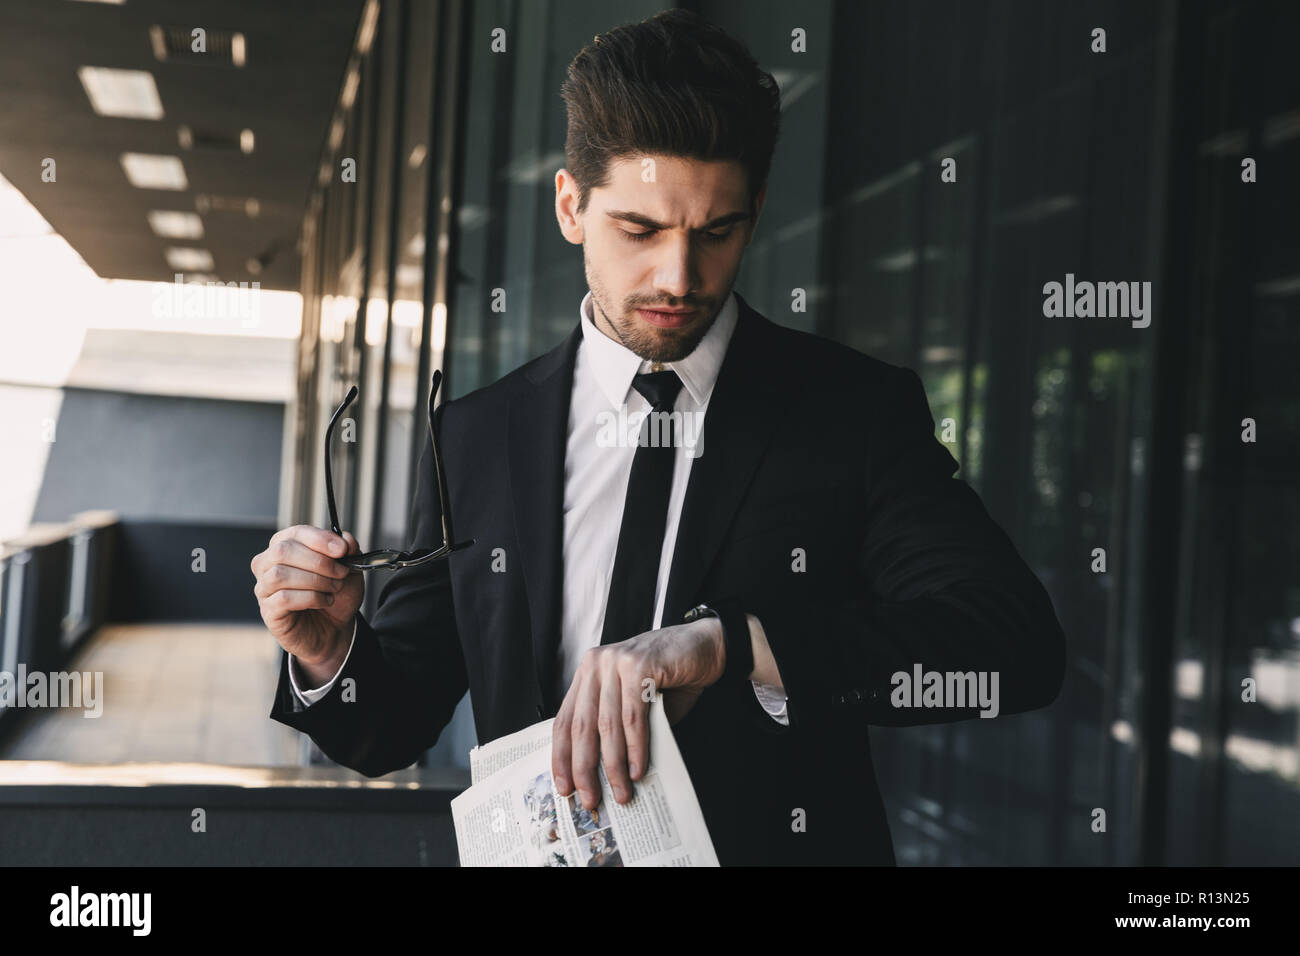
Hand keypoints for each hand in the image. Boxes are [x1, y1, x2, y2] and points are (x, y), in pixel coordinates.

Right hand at [250, 525, 364, 677]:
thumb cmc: (335, 595)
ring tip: (334, 588)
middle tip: (341, 572)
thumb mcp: (349, 570)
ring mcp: (264, 588)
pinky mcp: (268, 610)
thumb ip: (348, 551)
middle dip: (319, 561)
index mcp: (286, 547)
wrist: (334, 629)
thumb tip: (346, 538)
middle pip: (282, 551)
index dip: (319, 539)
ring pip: (280, 575)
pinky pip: (283, 598)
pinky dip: (311, 598)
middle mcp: (268, 565)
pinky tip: (324, 601)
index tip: (342, 549)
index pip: (294, 533)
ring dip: (315, 581)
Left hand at [551, 617, 724, 810]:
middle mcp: (596, 664)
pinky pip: (633, 718)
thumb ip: (617, 729)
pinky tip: (639, 769)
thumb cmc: (670, 679)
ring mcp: (616, 662)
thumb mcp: (634, 703)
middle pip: (582, 726)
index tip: (564, 786)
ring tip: (622, 792)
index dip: (562, 757)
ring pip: (607, 725)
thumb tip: (605, 776)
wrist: (706, 646)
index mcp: (588, 673)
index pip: (565, 720)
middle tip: (590, 799)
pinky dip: (636, 748)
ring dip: (614, 765)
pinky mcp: (638, 665)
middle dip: (584, 768)